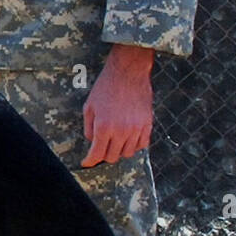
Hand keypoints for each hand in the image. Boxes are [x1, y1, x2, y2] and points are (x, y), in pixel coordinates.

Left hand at [81, 44, 153, 165]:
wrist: (128, 72)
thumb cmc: (105, 87)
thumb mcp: (89, 107)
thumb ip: (89, 128)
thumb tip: (93, 143)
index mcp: (104, 127)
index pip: (97, 154)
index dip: (90, 161)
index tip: (87, 163)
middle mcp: (121, 131)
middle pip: (112, 157)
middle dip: (104, 154)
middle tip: (101, 147)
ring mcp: (136, 129)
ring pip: (128, 153)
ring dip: (119, 150)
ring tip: (114, 141)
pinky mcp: (147, 124)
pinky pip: (142, 145)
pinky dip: (134, 145)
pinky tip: (128, 138)